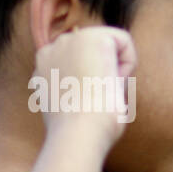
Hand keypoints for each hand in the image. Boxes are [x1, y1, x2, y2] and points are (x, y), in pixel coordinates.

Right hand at [31, 25, 137, 150]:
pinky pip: (124, 41)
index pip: (82, 65)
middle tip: (97, 100)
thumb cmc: (79, 134)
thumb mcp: (71, 111)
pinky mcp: (92, 37)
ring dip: (116, 72)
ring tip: (103, 92)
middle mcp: (51, 49)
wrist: (78, 134)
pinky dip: (129, 64)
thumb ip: (77, 92)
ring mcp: (68, 40)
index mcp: (43, 69)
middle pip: (98, 54)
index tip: (86, 105)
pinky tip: (113, 81)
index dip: (94, 85)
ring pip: (111, 48)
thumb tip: (97, 89)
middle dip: (106, 75)